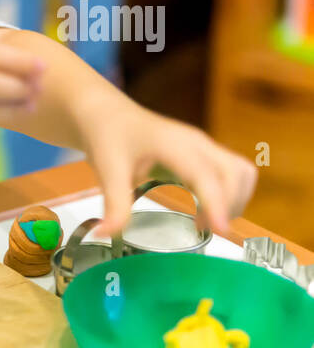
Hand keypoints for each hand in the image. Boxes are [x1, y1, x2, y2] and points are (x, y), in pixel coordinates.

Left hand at [78, 101, 256, 235]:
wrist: (105, 113)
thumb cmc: (108, 135)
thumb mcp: (107, 170)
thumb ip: (114, 204)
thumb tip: (106, 234)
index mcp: (174, 145)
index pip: (206, 176)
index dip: (217, 203)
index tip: (221, 231)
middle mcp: (196, 143)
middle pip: (236, 173)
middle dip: (230, 205)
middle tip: (205, 230)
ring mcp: (202, 146)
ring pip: (241, 172)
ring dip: (235, 199)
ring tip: (207, 222)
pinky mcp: (201, 153)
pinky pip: (230, 172)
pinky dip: (229, 193)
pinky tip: (204, 211)